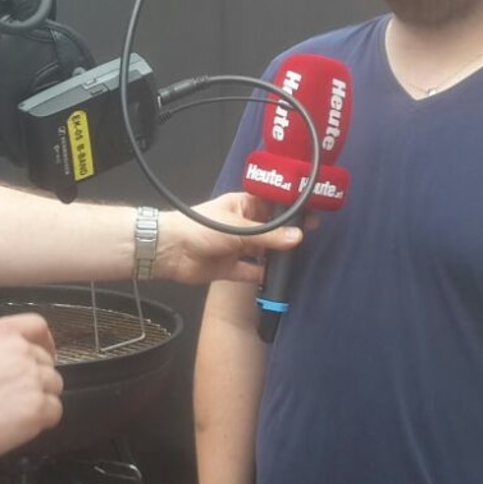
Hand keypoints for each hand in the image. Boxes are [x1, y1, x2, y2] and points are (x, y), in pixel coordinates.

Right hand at [0, 313, 62, 465]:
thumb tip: (17, 362)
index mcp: (2, 333)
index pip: (37, 326)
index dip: (46, 342)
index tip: (46, 353)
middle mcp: (20, 350)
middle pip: (46, 362)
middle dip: (37, 379)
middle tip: (16, 397)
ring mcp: (32, 378)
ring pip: (54, 387)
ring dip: (40, 399)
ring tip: (13, 412)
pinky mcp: (38, 406)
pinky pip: (54, 411)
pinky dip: (41, 421)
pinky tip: (18, 425)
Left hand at [154, 193, 302, 286]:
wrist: (170, 250)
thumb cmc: (202, 227)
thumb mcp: (238, 228)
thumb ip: (268, 236)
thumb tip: (298, 237)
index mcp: (242, 205)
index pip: (271, 204)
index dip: (290, 208)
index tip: (311, 213)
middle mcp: (241, 225)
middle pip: (270, 229)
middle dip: (287, 233)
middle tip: (312, 235)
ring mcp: (236, 247)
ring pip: (262, 251)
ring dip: (276, 255)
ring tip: (300, 257)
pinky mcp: (229, 268)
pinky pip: (250, 272)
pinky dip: (262, 275)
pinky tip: (278, 278)